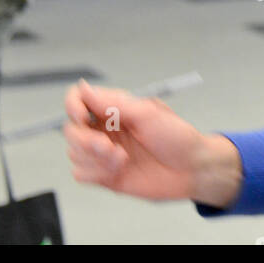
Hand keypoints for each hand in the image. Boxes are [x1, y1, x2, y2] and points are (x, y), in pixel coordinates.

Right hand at [63, 79, 242, 205]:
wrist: (191, 169)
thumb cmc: (176, 137)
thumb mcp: (148, 113)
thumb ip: (113, 103)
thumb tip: (83, 87)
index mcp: (114, 109)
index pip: (78, 99)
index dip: (72, 105)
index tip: (82, 116)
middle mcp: (105, 129)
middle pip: (71, 130)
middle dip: (85, 140)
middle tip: (108, 147)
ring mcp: (103, 153)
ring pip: (74, 153)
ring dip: (95, 159)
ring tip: (123, 159)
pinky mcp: (105, 175)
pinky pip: (80, 174)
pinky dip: (96, 173)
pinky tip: (119, 170)